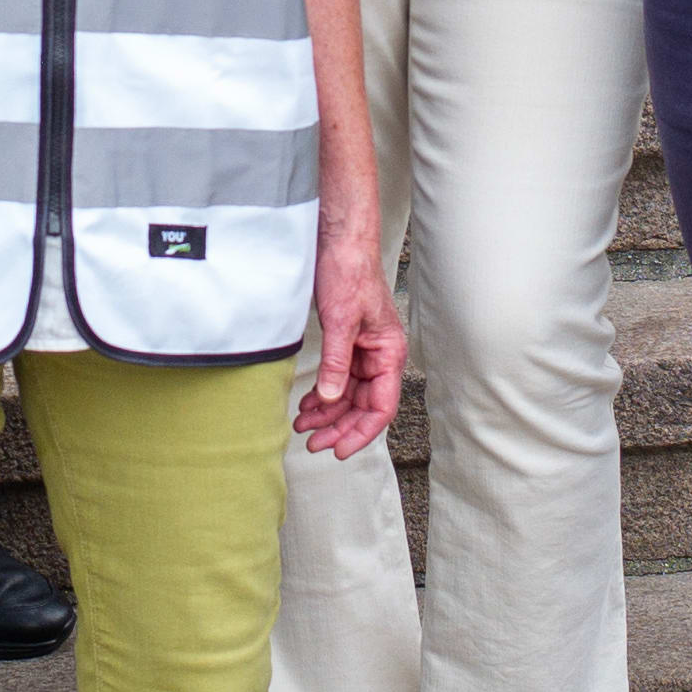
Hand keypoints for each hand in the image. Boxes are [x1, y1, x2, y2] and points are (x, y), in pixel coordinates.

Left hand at [293, 232, 408, 457]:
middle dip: (339, 427)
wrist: (338, 241)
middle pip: (364, 407)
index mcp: (389, 353)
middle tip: (313, 444)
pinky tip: (307, 406)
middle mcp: (380, 356)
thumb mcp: (340, 320)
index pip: (381, 407)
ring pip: (349, 396)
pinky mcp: (347, 344)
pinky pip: (338, 379)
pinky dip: (323, 395)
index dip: (361, 432)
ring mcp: (363, 351)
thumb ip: (336, 362)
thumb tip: (331, 399)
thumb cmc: (349, 272)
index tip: (339, 449)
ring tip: (302, 427)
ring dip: (328, 414)